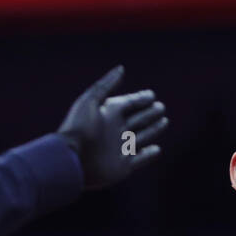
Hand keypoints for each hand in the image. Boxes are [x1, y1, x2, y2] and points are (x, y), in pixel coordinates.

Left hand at [58, 65, 168, 189]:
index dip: (140, 98)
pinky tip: (157, 148)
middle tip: (160, 107)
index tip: (151, 95)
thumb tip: (121, 69)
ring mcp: (120, 149)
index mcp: (108, 115)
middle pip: (137, 119)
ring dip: (153, 129)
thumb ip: (106, 84)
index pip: (128, 104)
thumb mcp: (90, 100)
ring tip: (164, 121)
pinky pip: (140, 159)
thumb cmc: (78, 128)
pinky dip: (149, 155)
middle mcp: (115, 131)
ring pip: (142, 137)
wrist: (70, 160)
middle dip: (149, 113)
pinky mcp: (123, 166)